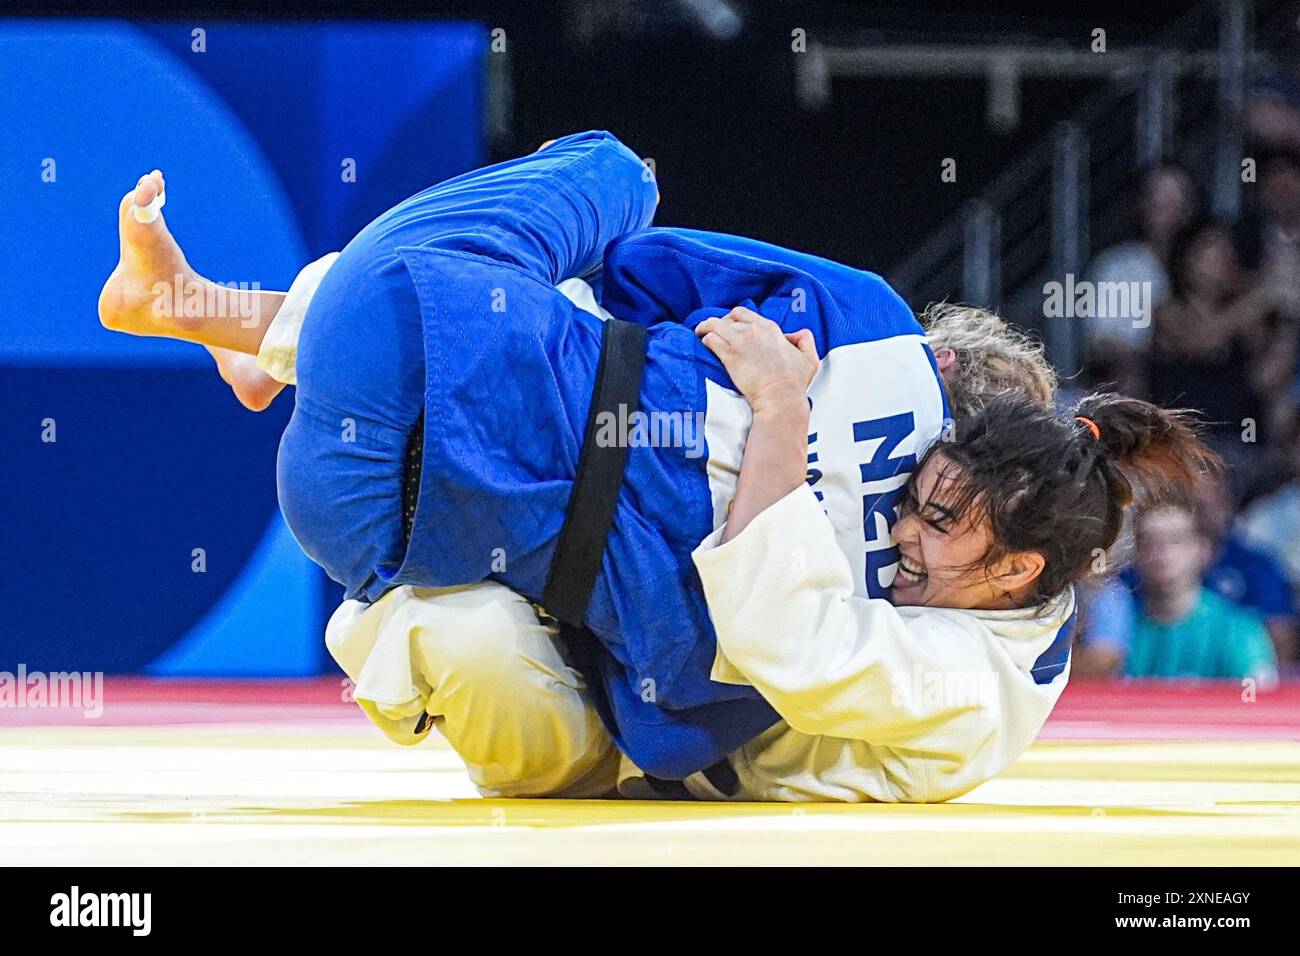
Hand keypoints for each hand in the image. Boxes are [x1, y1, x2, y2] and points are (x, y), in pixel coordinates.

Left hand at [696, 307, 818, 414]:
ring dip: (706, 328)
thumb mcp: (809, 359)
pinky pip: (711, 340)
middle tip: (715, 331)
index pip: (745, 314)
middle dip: (720, 321)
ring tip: (700, 334)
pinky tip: (703, 345)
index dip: (734, 319)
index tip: (730, 327)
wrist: (781, 399)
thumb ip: (805, 341)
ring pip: (715, 325)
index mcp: (771, 329)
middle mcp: (755, 331)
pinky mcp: (731, 356)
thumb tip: (797, 334)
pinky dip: (705, 340)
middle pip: (729, 316)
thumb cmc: (794, 383)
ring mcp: (741, 342)